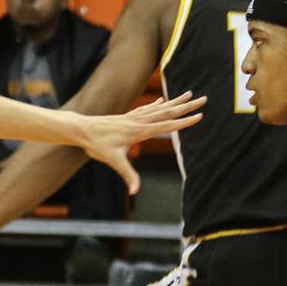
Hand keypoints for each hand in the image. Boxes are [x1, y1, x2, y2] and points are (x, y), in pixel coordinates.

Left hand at [70, 91, 203, 193]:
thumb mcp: (113, 161)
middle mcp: (140, 121)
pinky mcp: (129, 117)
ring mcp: (135, 117)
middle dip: (187, 106)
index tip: (199, 116)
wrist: (82, 129)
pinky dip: (157, 104)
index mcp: (140, 131)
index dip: (184, 122)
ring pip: (160, 108)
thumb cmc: (97, 146)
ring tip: (189, 93)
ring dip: (176, 101)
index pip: (167, 125)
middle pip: (169, 112)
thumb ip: (128, 175)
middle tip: (203, 99)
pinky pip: (147, 109)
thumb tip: (135, 191)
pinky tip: (162, 101)